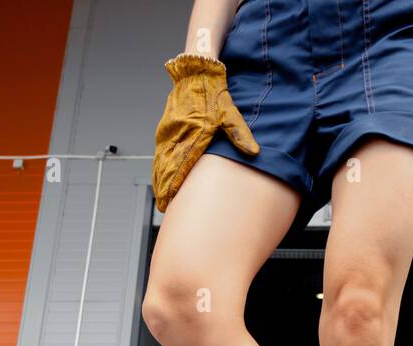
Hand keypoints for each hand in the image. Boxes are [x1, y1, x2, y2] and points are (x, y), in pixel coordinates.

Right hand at [152, 53, 260, 211]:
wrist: (196, 73)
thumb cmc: (212, 93)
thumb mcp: (229, 113)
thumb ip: (239, 134)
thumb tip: (253, 152)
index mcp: (189, 136)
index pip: (178, 168)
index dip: (172, 187)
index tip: (170, 201)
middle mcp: (174, 136)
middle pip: (165, 169)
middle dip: (164, 189)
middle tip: (165, 207)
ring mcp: (167, 132)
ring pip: (160, 161)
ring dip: (159, 179)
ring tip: (161, 197)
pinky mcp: (165, 128)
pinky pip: (159, 152)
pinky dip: (159, 166)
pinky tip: (159, 176)